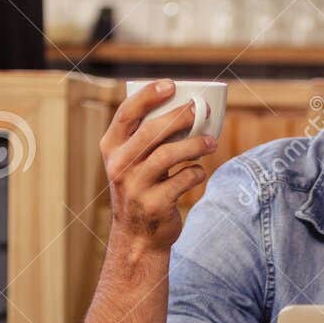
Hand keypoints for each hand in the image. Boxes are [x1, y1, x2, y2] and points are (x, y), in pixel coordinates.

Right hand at [101, 79, 218, 253]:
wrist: (137, 237)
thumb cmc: (141, 189)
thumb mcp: (134, 163)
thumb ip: (150, 139)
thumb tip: (191, 111)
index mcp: (111, 148)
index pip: (126, 114)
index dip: (148, 96)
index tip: (171, 85)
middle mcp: (119, 166)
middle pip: (151, 132)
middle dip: (180, 117)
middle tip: (202, 111)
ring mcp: (134, 187)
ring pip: (168, 155)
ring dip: (195, 145)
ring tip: (212, 142)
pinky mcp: (154, 205)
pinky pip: (182, 180)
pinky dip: (196, 173)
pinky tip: (198, 172)